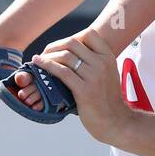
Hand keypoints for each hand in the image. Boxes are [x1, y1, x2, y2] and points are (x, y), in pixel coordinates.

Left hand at [26, 30, 132, 145]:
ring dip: (48, 56)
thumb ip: (95, 61)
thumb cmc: (107, 99)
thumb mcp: (107, 73)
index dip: (71, 37)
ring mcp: (94, 77)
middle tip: (45, 52)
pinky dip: (47, 66)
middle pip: (72, 43)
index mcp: (108, 57)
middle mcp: (102, 63)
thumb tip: (72, 49)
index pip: (88, 34)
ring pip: (65, 56)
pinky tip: (39, 65)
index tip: (61, 47)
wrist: (115, 121)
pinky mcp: (85, 91)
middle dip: (55, 45)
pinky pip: (62, 72)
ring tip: (39, 60)